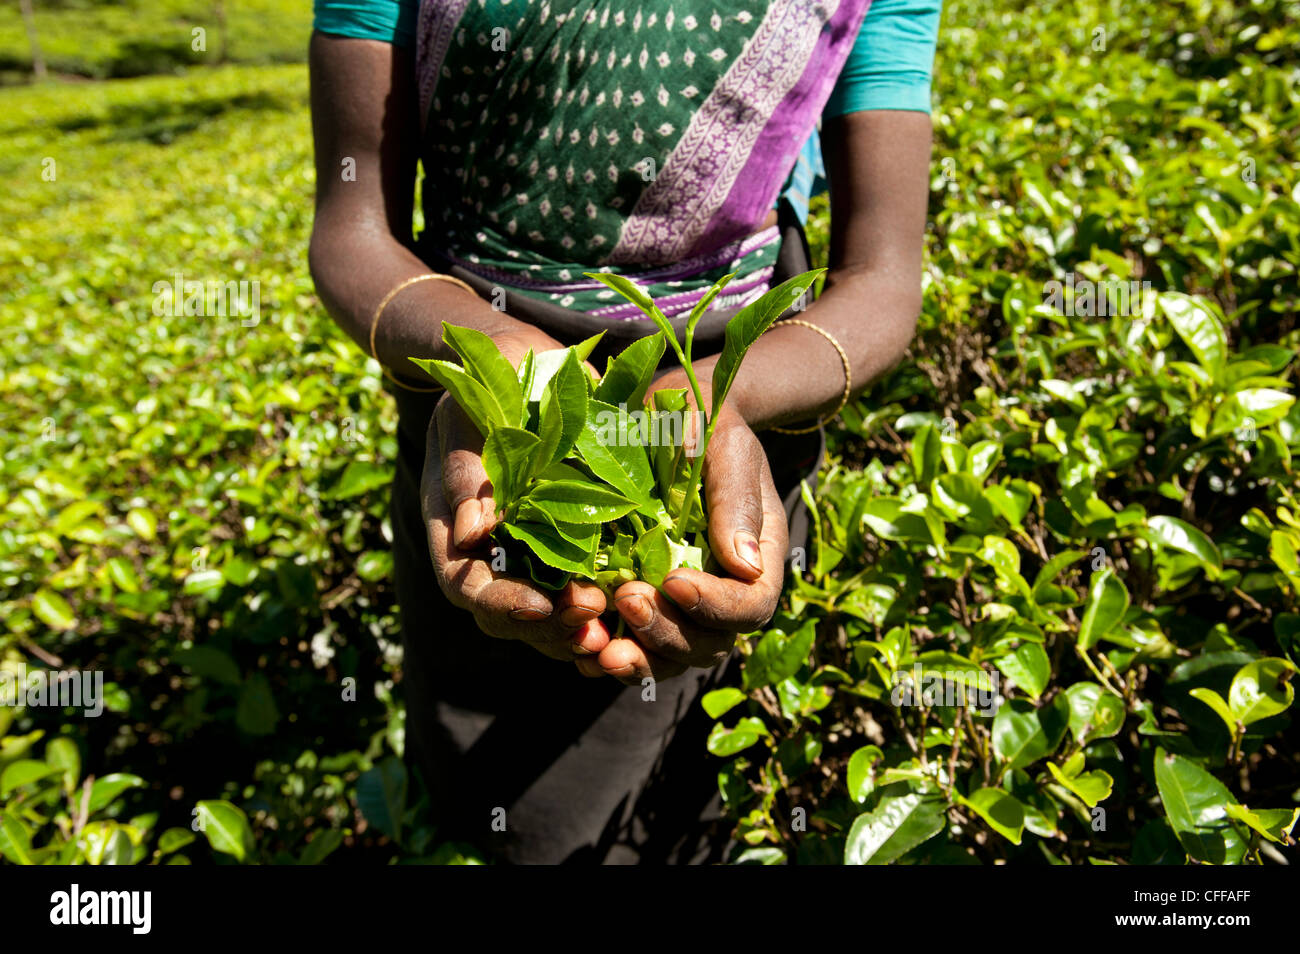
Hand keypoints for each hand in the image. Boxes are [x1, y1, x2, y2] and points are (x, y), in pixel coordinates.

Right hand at [421, 327, 613, 662]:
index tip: (540, 606)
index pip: (465, 584)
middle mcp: (487, 549)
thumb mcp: (473, 413)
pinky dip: (599, 611)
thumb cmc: (491, 379)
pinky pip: (576, 594)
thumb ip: (469, 471)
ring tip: (613, 624)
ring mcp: (526, 552)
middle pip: (503, 615)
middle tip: (593, 613)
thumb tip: (471, 533)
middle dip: (546, 625)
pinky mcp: (567, 544)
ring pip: (542, 617)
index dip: (500, 602)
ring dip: (574, 629)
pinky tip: (628, 612)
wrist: (526, 362)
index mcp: (453, 524)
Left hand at [577, 395, 788, 683]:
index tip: (674, 581)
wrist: (669, 418)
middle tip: (627, 599)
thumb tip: (746, 566)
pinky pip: (635, 646)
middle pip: (710, 643)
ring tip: (599, 649)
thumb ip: (736, 501)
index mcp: (757, 559)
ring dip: (638, 659)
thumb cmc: (707, 425)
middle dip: (668, 633)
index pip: (750, 605)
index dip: (716, 605)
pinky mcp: (645, 602)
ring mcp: (684, 605)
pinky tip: (581, 651)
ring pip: (671, 655)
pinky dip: (610, 655)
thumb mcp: (727, 448)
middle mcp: (724, 592)